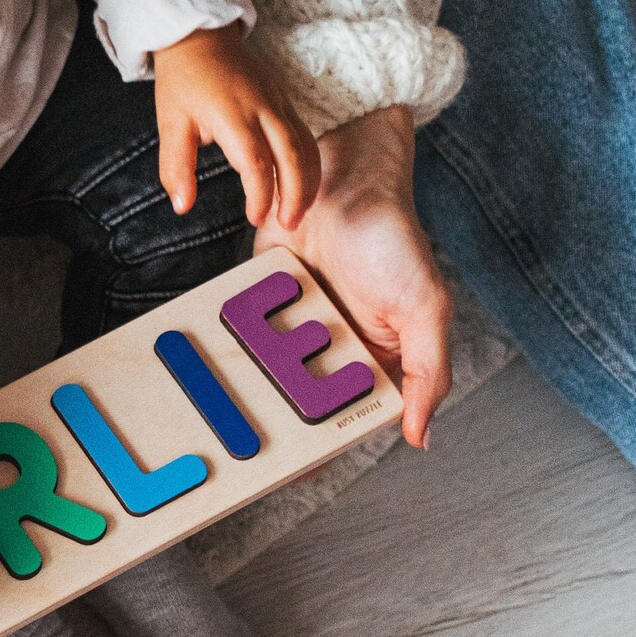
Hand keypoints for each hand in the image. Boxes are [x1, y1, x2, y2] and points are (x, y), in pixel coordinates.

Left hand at [154, 25, 320, 229]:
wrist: (200, 37)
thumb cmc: (184, 82)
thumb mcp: (169, 124)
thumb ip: (175, 167)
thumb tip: (182, 206)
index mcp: (233, 115)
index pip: (256, 162)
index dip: (260, 194)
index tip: (254, 219)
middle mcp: (263, 109)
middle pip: (292, 156)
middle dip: (295, 194)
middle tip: (287, 225)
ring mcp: (279, 103)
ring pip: (306, 146)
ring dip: (308, 182)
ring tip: (299, 213)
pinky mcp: (285, 102)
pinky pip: (305, 135)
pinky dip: (309, 164)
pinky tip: (302, 186)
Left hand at [254, 105, 452, 447]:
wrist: (347, 171)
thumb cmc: (394, 237)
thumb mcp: (425, 307)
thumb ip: (429, 372)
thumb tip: (419, 437)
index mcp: (377, 359)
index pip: (352, 412)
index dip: (327, 440)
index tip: (296, 465)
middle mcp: (334, 348)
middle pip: (303, 399)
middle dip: (278, 420)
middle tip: (249, 445)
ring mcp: (295, 324)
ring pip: (268, 371)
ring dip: (249, 389)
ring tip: (222, 416)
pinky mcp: (262, 298)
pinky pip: (243, 329)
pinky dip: (229, 346)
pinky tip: (207, 370)